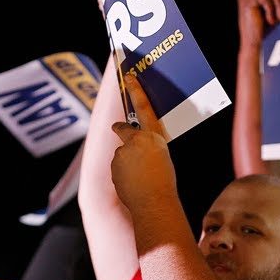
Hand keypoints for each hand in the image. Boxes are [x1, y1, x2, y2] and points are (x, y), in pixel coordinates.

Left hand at [109, 73, 176, 213]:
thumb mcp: (162, 157)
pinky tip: (134, 185)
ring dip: (127, 162)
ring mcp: (121, 154)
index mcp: (153, 137)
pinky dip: (123, 174)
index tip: (128, 77)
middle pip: (122, 129)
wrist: (154, 202)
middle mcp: (135, 141)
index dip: (136, 91)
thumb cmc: (165, 182)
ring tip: (141, 178)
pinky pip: (118, 168)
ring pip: (122, 155)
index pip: (144, 108)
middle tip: (117, 127)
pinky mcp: (114, 167)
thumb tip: (136, 152)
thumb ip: (148, 148)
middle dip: (120, 128)